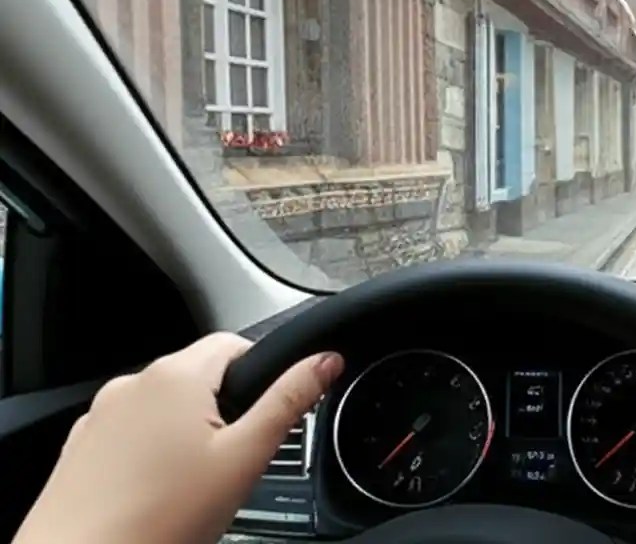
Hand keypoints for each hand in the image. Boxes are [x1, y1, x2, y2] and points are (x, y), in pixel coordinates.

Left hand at [14, 333, 343, 543]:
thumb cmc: (157, 520)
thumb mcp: (244, 458)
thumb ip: (289, 402)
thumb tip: (324, 361)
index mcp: (175, 376)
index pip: (236, 344)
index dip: (263, 375)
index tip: (270, 414)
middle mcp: (132, 384)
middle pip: (200, 377)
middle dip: (225, 411)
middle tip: (233, 463)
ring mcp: (101, 415)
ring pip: (165, 409)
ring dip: (188, 434)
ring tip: (193, 487)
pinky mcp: (82, 446)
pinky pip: (132, 435)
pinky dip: (152, 455)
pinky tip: (159, 494)